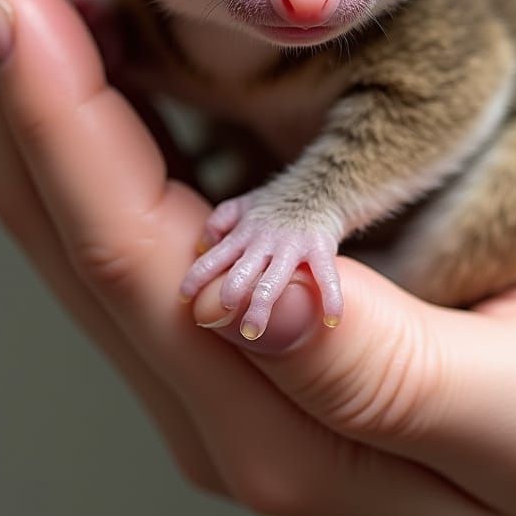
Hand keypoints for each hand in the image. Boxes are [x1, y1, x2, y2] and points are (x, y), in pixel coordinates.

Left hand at [180, 188, 343, 340]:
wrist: (323, 182)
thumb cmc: (280, 201)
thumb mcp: (244, 204)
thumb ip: (220, 222)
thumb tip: (201, 247)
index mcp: (244, 233)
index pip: (214, 257)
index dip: (197, 277)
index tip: (183, 298)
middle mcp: (265, 241)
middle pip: (242, 271)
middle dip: (231, 293)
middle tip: (222, 316)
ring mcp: (293, 245)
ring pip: (274, 279)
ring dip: (263, 305)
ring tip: (252, 333)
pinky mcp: (321, 247)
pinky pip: (326, 275)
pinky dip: (331, 297)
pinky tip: (331, 320)